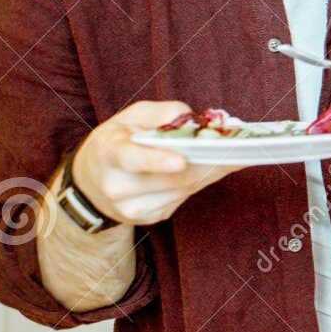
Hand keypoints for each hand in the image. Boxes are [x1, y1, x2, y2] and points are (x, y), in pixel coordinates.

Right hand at [71, 100, 243, 225]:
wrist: (92, 179)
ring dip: (211, 172)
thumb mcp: (132, 116)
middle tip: (238, 150)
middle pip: (172, 178)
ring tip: (233, 156)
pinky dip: (201, 181)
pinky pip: (183, 198)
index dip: (156, 161)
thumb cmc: (118, 139)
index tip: (180, 161)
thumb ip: (163, 113)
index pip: (132, 158)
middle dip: (207, 162)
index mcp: (109, 153)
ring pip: (184, 189)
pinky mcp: (148, 218)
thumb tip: (197, 123)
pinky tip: (213, 168)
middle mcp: (117, 186)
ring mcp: (131, 207)